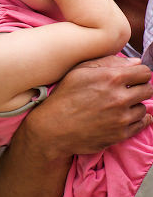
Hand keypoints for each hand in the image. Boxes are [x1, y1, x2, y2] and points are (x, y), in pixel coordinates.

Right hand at [25, 55, 152, 157]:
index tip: (131, 77)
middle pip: (148, 89)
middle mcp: (120, 98)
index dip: (138, 73)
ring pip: (144, 107)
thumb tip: (135, 62)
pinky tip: (125, 117)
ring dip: (134, 105)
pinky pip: (142, 124)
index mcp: (111, 78)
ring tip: (119, 106)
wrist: (52, 128)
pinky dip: (137, 120)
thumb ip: (108, 62)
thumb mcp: (79, 71)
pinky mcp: (121, 134)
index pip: (144, 72)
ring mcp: (122, 118)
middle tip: (126, 91)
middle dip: (139, 88)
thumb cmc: (63, 97)